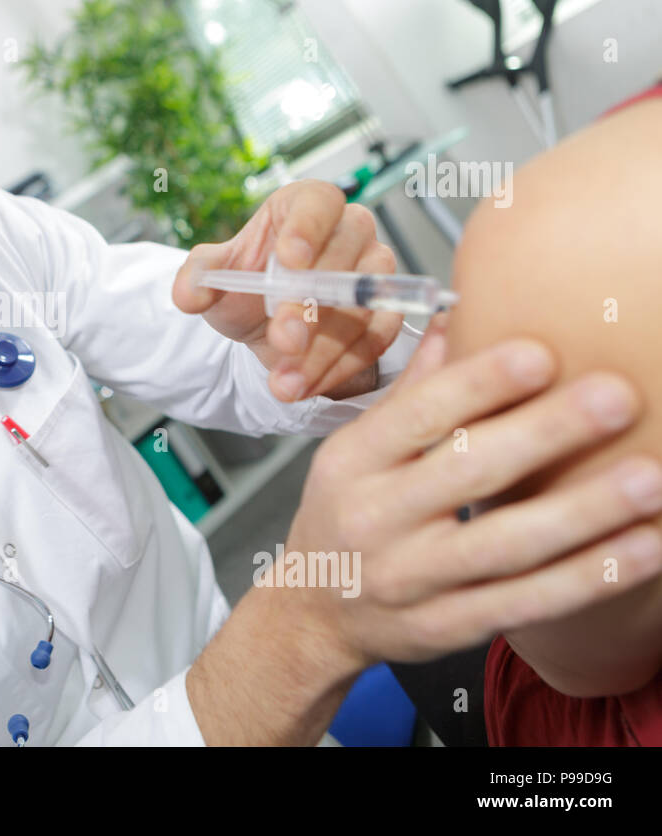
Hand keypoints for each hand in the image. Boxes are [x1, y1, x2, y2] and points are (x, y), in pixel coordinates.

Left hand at [172, 179, 401, 400]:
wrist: (265, 325)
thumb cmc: (246, 287)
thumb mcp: (213, 279)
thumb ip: (197, 278)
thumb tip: (189, 294)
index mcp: (304, 205)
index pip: (319, 202)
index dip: (308, 228)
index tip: (289, 260)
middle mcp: (348, 231)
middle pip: (344, 259)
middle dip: (310, 306)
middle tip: (283, 338)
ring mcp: (372, 271)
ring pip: (361, 307)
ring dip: (323, 350)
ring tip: (285, 381)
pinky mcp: (384, 312)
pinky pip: (375, 339)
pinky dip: (341, 368)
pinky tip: (306, 386)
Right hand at [281, 314, 661, 675]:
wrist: (314, 613)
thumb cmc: (343, 517)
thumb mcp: (354, 450)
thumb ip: (411, 392)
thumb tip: (459, 317)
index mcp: (353, 461)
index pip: (418, 415)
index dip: (480, 383)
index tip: (542, 353)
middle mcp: (376, 518)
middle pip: (467, 471)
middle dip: (547, 433)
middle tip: (616, 397)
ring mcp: (410, 579)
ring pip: (503, 545)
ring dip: (583, 512)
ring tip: (647, 478)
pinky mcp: (446, 627)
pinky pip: (525, 602)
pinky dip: (588, 577)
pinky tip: (642, 549)